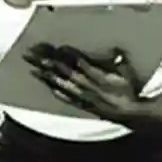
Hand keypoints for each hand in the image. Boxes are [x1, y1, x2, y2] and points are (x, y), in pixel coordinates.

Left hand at [25, 45, 141, 121]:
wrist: (129, 114)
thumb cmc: (129, 91)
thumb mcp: (127, 73)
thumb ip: (121, 59)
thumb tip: (116, 47)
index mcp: (99, 76)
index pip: (80, 62)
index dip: (69, 54)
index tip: (59, 46)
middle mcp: (87, 86)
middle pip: (65, 71)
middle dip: (49, 62)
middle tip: (34, 54)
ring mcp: (82, 96)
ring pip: (61, 83)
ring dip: (46, 75)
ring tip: (32, 67)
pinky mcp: (81, 104)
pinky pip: (64, 96)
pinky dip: (53, 89)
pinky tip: (44, 83)